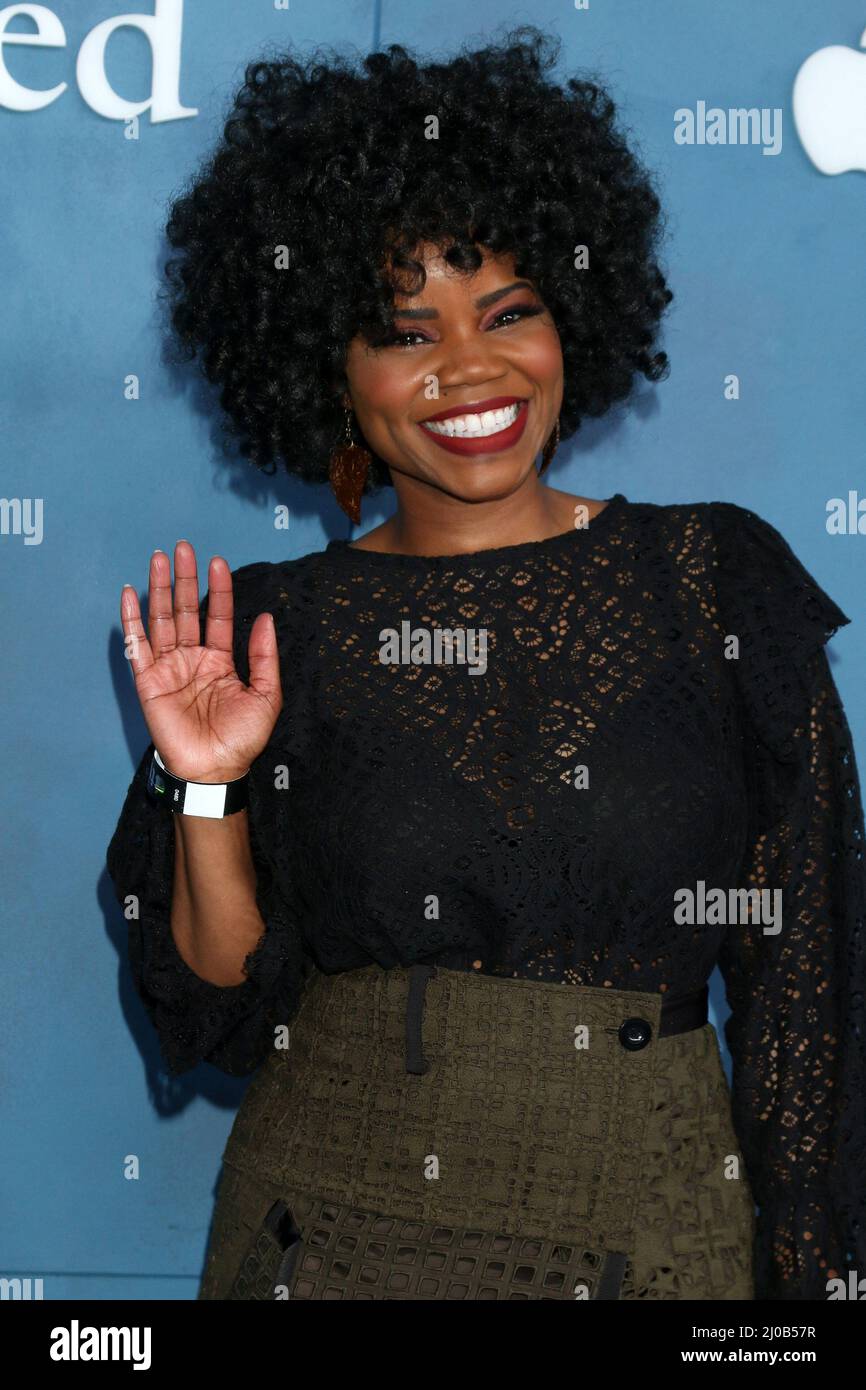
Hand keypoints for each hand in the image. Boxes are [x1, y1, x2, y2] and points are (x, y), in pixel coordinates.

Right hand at [120, 541, 281, 782]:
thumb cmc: (242, 739)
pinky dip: (132, 620)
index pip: (218, 616)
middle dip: (185, 579)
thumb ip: (264, 655)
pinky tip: (130, 594)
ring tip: (160, 559)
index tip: (218, 562)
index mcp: (220, 661)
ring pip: (162, 619)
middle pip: (187, 610)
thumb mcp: (266, 694)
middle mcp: (192, 659)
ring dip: (160, 589)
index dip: (219, 590)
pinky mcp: (148, 681)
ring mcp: (169, 668)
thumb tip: (266, 617)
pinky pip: (137, 645)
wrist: (215, 769)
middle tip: (183, 548)